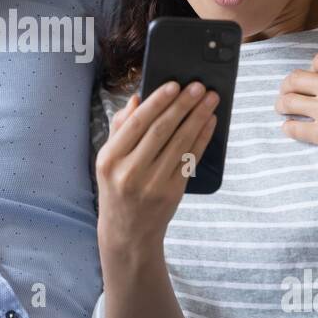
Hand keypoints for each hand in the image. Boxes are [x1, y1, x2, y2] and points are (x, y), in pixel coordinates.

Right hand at [95, 81, 218, 259]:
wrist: (127, 232)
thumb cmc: (117, 189)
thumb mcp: (107, 161)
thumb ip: (120, 128)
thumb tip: (138, 99)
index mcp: (110, 159)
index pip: (137, 123)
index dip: (157, 102)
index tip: (174, 84)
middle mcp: (130, 172)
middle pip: (161, 130)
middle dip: (183, 105)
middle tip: (198, 86)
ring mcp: (152, 184)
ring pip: (180, 142)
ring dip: (198, 117)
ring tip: (210, 99)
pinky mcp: (172, 192)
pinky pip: (190, 159)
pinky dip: (202, 138)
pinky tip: (209, 122)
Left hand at [276, 52, 317, 175]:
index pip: (315, 61)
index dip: (312, 70)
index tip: (312, 79)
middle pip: (295, 79)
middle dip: (288, 86)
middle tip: (287, 93)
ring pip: (288, 102)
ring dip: (282, 105)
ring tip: (282, 109)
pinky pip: (293, 128)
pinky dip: (289, 128)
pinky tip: (290, 128)